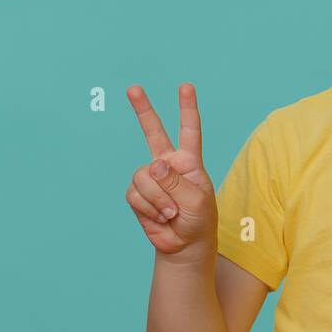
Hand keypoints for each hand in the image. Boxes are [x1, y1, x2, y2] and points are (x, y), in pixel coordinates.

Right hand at [125, 82, 217, 265]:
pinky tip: (160, 217)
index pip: (189, 130)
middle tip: (133, 88)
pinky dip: (149, 208)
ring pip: (143, 176)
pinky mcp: (137, 194)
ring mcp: (150, 178)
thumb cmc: (198, 220)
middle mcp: (168, 164)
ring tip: (171, 213)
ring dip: (158, 199)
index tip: (186, 86)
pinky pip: (135, 194)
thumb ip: (176, 181)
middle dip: (143, 110)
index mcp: (189, 161)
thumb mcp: (196, 200)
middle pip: (153, 132)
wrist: (184, 245)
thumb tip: (154, 164)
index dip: (187, 108)